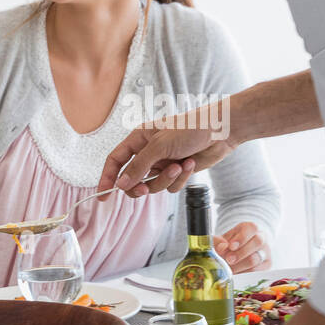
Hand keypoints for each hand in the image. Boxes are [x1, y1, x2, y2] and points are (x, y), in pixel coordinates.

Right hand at [98, 106, 238, 197]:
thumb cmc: (191, 128)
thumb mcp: (160, 146)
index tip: (102, 195)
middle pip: (132, 179)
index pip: (115, 161)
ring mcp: (162, 164)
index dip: (107, 178)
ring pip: (152, 185)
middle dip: (140, 186)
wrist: (222, 131)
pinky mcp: (176, 173)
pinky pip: (170, 187)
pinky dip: (180, 179)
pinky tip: (189, 165)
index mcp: (138, 140)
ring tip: (179, 166)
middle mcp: (147, 153)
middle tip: (144, 189)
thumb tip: (121, 184)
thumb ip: (138, 166)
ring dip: (166, 180)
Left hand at [213, 222, 271, 273]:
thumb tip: (222, 246)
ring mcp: (265, 252)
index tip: (231, 246)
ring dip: (239, 265)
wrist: (232, 256)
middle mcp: (261, 238)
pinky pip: (256, 271)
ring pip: (256, 259)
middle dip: (241, 253)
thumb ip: (217, 242)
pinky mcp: (266, 266)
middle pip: (258, 242)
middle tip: (228, 260)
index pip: (252, 228)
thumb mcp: (220, 240)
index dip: (242, 237)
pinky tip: (235, 273)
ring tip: (228, 268)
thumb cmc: (226, 245)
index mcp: (250, 228)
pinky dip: (243, 273)